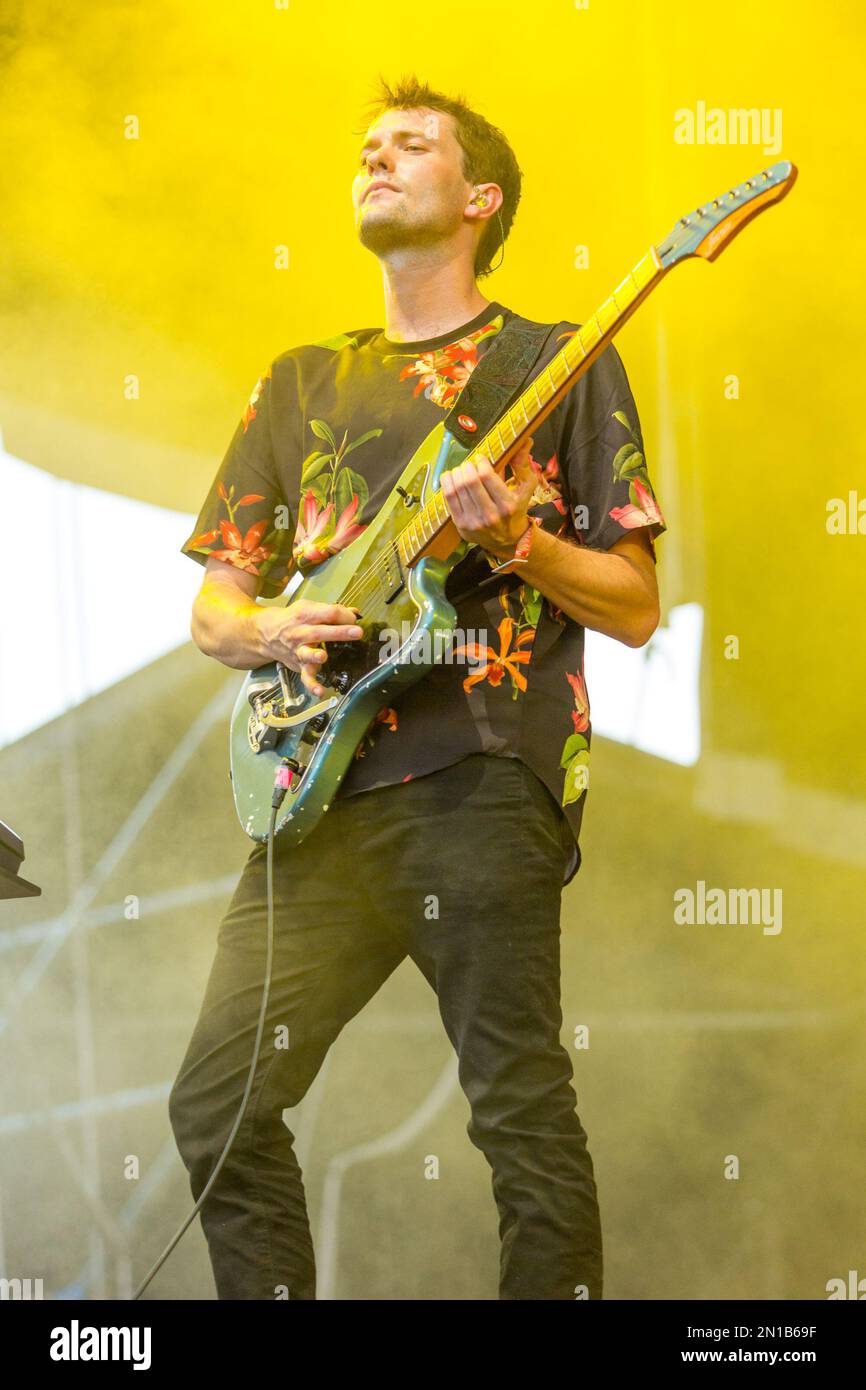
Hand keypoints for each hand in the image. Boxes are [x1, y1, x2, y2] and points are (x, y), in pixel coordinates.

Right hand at [256, 599, 363, 695]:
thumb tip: (354, 612)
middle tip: (357, 632)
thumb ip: (331, 611)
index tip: (354, 619)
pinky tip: (320, 690)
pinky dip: (312, 684)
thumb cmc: (293, 620)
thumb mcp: (309, 608)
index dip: (345, 616)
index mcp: (306, 615)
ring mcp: (299, 650)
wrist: (268, 633)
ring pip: (308, 653)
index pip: (329, 613)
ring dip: (315, 656)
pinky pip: (305, 676)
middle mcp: (301, 632)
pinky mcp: (299, 665)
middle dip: (339, 632)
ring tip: (323, 657)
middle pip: (320, 631)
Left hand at [441, 435, 536, 557]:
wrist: (507, 540)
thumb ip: (523, 464)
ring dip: (456, 472)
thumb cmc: (516, 509)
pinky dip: (447, 482)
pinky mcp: (461, 524)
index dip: (480, 462)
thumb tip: (525, 440)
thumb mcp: (525, 487)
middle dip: (467, 466)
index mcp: (508, 504)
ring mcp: (474, 521)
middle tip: (470, 465)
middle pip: (469, 481)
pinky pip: (448, 497)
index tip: (481, 459)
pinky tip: (451, 477)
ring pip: (457, 488)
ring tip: (462, 470)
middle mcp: (490, 515)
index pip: (486, 475)